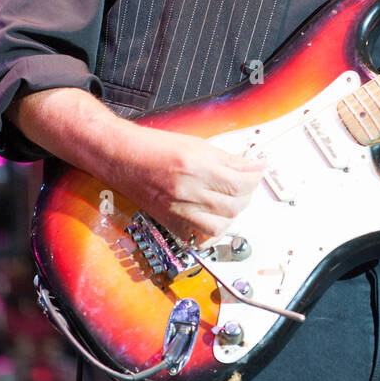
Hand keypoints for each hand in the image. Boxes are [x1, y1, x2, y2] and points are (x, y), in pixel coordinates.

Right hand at [113, 126, 267, 245]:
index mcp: (195, 166)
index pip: (240, 182)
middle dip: (247, 194)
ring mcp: (178, 210)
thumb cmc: (152, 147)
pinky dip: (213, 229)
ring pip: (221, 225)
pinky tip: (214, 215)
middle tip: (246, 183)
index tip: (258, 171)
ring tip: (231, 199)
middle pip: (234, 205)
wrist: (121, 157)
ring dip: (232, 214)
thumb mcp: (196, 144)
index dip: (255, 178)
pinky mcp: (170, 222)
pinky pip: (200, 236)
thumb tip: (252, 167)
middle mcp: (187, 191)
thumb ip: (227, 159)